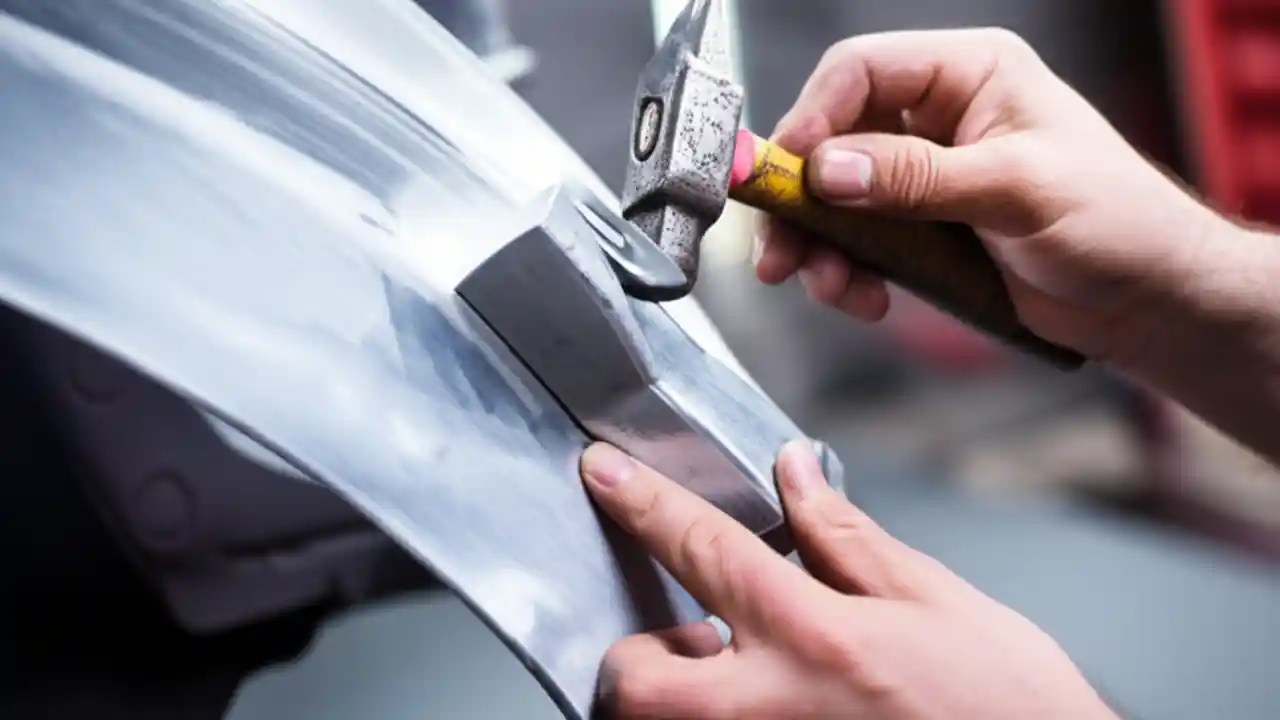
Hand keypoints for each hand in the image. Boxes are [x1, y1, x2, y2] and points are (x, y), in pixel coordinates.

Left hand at [580, 441, 1115, 718]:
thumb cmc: (1007, 705)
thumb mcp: (933, 600)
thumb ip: (846, 538)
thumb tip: (794, 474)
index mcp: (816, 637)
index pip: (702, 549)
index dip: (642, 501)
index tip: (604, 475)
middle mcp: (774, 709)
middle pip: (637, 684)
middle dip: (630, 657)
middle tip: (673, 639)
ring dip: (670, 702)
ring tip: (725, 681)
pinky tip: (762, 708)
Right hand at [755, 28, 1230, 369]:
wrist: (1150, 302)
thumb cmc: (1115, 224)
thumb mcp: (1015, 190)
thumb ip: (916, 178)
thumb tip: (827, 170)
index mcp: (969, 74)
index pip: (861, 72)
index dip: (812, 117)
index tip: (786, 174)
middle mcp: (940, 117)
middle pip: (833, 139)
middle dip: (801, 198)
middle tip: (780, 250)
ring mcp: (927, 177)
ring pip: (836, 198)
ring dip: (820, 245)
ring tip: (827, 287)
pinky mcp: (923, 230)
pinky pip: (860, 242)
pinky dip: (848, 272)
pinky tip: (866, 299)